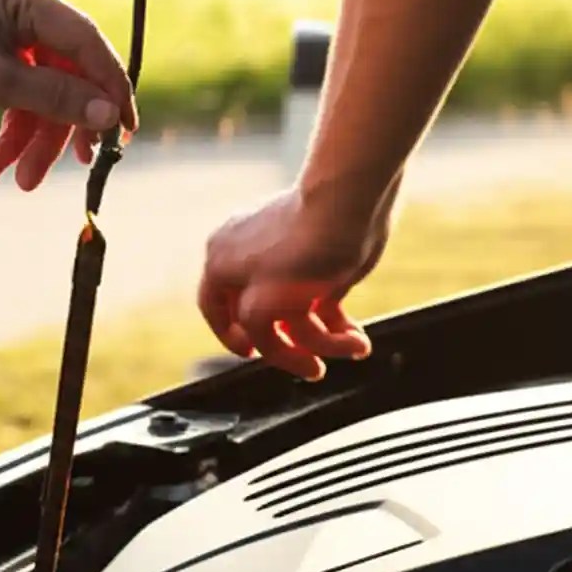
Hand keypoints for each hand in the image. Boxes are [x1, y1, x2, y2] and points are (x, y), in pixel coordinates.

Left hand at [0, 0, 137, 189]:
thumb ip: (56, 97)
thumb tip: (109, 115)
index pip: (85, 41)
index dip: (109, 86)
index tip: (125, 128)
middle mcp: (16, 8)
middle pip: (65, 73)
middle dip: (62, 124)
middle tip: (74, 164)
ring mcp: (2, 36)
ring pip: (40, 95)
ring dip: (32, 140)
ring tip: (21, 181)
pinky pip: (16, 100)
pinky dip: (10, 134)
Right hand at [197, 186, 387, 380]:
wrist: (349, 205)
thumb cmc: (299, 249)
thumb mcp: (260, 304)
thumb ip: (252, 329)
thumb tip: (261, 343)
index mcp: (222, 262)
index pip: (215, 311)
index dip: (232, 338)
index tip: (253, 355)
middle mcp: (249, 261)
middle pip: (264, 321)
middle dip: (295, 347)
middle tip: (315, 367)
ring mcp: (286, 263)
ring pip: (298, 317)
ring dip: (326, 340)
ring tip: (353, 346)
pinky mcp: (318, 264)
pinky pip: (321, 306)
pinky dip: (337, 325)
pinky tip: (356, 339)